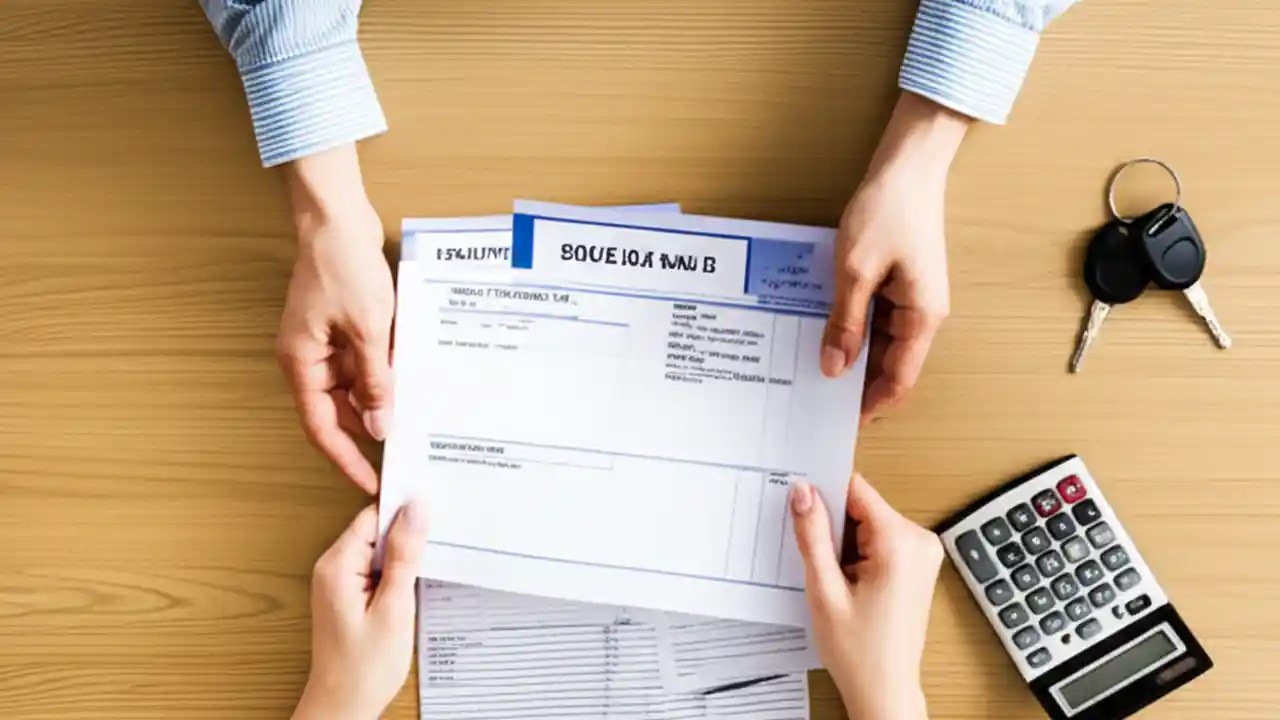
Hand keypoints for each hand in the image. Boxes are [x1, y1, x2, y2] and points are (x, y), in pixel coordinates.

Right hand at [278, 144, 393, 492]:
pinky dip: (380, 371)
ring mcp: (321, 342)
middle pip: (336, 410)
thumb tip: (378, 424)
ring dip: (378, 398)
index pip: (321, 427)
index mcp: (301, 363)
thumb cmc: (344, 266)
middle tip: (402, 454)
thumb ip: (374, 380)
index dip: (345, 458)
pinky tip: (407, 379)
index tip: (369, 482)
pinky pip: (358, 362)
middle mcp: (305, 357)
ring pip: (350, 386)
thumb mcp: (368, 330)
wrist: (338, 218)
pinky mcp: (338, 327)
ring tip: (411, 417)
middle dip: (367, 430)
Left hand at [294, 502, 427, 719]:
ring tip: (422, 574)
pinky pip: (374, 568)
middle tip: (434, 549)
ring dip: (402, 557)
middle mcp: (332, 568)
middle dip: (406, 536)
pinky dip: (395, 574)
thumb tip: (415, 510)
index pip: (372, 516)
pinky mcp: (347, 595)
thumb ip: (404, 555)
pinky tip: (409, 588)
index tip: (434, 514)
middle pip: (375, 530)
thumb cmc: (363, 668)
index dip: (404, 513)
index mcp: (337, 565)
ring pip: (377, 550)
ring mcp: (338, 582)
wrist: (344, 707)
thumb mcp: (393, 607)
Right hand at [790, 475, 942, 719]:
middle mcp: (920, 542)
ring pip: (868, 522)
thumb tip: (803, 492)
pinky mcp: (916, 564)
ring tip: (836, 580)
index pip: (856, 489)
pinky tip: (848, 582)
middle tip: (819, 561)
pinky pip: (879, 539)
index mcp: (901, 543)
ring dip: (844, 542)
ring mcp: (922, 553)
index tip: (801, 508)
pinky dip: (858, 553)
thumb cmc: (860, 653)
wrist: (885, 690)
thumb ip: (812, 535)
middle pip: (862, 505)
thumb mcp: (825, 590)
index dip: (824, 495)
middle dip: (833, 525)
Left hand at [821, 93, 969, 424]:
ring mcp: (911, 298)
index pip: (900, 379)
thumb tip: (835, 367)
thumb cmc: (889, 211)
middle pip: (891, 365)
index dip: (872, 405)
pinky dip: (853, 328)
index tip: (842, 422)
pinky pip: (876, 318)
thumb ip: (845, 323)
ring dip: (852, 355)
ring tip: (815, 368)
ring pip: (880, 343)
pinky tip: (825, 330)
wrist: (908, 168)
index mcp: (923, 317)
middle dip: (857, 384)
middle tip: (817, 399)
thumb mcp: (856, 271)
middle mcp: (923, 313)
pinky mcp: (899, 284)